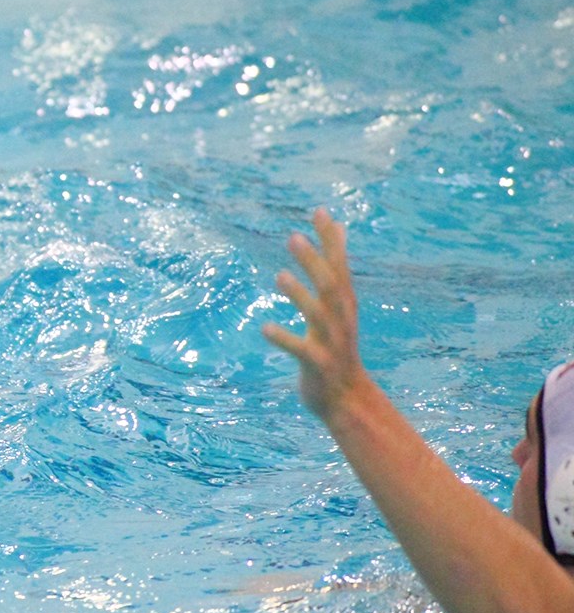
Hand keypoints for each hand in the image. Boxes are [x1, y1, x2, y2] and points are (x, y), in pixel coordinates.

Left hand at [262, 208, 371, 422]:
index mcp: (343, 305)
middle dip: (315, 263)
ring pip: (319, 316)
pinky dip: (285, 338)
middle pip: (331, 287)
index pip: (340, 266)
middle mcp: (341, 320)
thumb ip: (335, 266)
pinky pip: (302, 351)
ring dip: (300, 296)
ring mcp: (333, 343)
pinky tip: (265, 328)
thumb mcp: (338, 304)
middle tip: (293, 237)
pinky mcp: (319, 366)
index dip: (330, 240)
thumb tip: (338, 227)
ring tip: (280, 275)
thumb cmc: (337, 345)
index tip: (319, 212)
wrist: (347, 399)